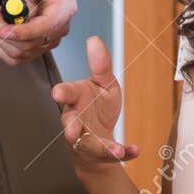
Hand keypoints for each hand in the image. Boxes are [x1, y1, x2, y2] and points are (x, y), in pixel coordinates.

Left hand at [0, 0, 76, 65]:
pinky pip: (16, 56)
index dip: (23, 33)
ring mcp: (47, 36)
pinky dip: (1, 46)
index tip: (3, 28)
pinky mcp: (35, 41)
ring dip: (0, 38)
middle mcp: (58, 25)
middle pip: (30, 44)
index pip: (46, 28)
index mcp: (63, 6)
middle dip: (3, 30)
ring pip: (21, 53)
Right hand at [51, 35, 139, 170]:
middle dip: (71, 128)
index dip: (61, 93)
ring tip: (116, 151)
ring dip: (103, 147)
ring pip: (90, 144)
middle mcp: (77, 120)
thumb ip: (100, 66)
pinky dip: (125, 152)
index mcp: (76, 98)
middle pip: (70, 124)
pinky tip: (135, 150)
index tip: (57, 94)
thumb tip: (94, 39)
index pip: (66, 93)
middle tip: (70, 133)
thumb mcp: (103, 84)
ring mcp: (87, 138)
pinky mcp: (102, 152)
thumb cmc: (97, 106)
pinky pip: (111, 154)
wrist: (100, 137)